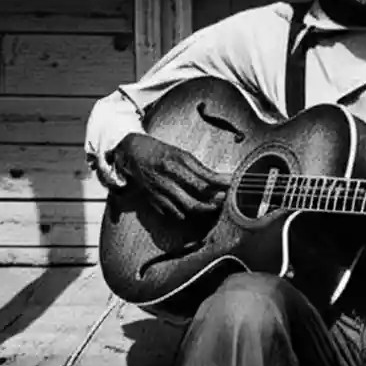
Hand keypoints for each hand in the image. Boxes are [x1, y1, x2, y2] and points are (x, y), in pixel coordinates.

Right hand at [109, 133, 229, 218]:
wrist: (131, 152)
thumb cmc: (160, 151)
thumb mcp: (181, 154)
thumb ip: (199, 169)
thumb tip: (221, 179)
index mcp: (179, 161)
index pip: (206, 178)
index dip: (222, 185)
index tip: (234, 187)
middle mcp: (170, 176)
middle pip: (198, 196)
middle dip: (215, 202)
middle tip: (226, 202)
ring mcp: (161, 190)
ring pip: (187, 207)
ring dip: (203, 210)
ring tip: (214, 208)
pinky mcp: (154, 199)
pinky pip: (174, 213)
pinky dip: (186, 214)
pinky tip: (194, 213)